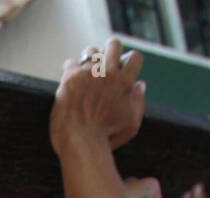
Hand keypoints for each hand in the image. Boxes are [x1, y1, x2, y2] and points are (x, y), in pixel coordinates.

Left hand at [50, 38, 145, 153]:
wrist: (79, 142)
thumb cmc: (106, 138)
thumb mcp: (131, 124)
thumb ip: (139, 103)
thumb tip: (140, 84)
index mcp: (125, 81)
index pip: (134, 56)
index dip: (127, 62)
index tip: (119, 70)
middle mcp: (108, 72)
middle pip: (114, 43)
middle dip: (109, 52)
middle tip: (102, 65)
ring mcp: (88, 72)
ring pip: (91, 50)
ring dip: (88, 60)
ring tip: (84, 73)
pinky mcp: (70, 77)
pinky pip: (70, 63)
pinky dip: (69, 71)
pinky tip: (69, 81)